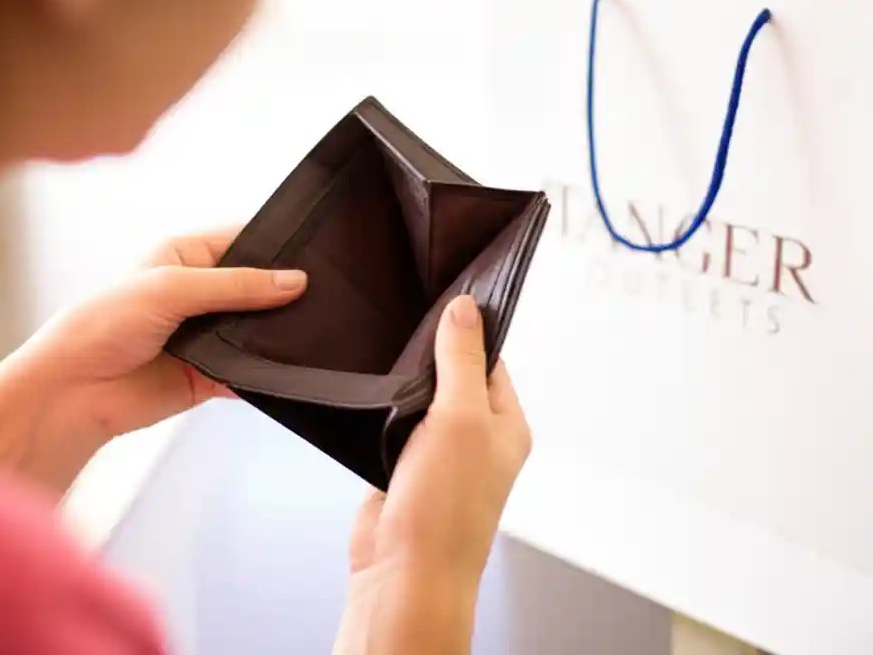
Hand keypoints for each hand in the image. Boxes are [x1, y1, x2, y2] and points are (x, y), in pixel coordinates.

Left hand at [0, 230, 306, 498]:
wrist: (72, 393)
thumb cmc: (100, 326)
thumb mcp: (171, 289)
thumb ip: (236, 285)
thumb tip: (292, 280)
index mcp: (183, 256)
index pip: (242, 241)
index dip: (276, 246)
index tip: (315, 254)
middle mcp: (197, 293)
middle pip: (256, 287)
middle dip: (283, 293)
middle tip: (323, 294)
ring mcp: (205, 335)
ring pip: (257, 329)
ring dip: (276, 333)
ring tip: (313, 329)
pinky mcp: (210, 374)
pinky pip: (250, 371)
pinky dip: (267, 371)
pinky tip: (286, 367)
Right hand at [333, 295, 530, 654]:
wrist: (403, 572)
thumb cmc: (446, 510)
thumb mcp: (461, 418)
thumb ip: (461, 361)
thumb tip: (465, 310)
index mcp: (506, 424)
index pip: (490, 360)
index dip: (466, 331)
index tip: (440, 301)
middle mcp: (475, 437)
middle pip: (451, 375)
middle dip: (426, 355)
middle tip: (402, 326)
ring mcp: (437, 453)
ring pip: (417, 399)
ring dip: (399, 385)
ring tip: (381, 360)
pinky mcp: (400, 466)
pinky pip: (388, 424)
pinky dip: (377, 411)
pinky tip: (366, 396)